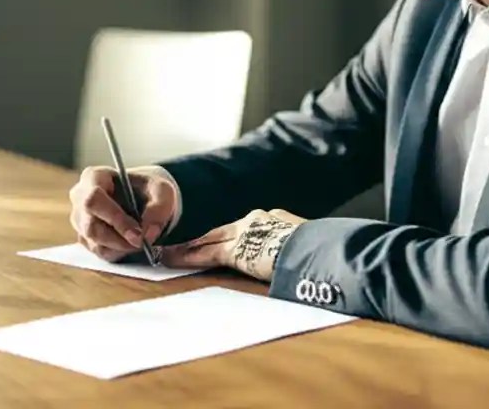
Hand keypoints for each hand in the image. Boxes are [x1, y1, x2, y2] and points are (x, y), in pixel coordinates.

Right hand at [68, 165, 177, 261]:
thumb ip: (159, 208)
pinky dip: (119, 253)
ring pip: (95, 244)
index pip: (94, 199)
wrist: (145, 198)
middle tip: (142, 243)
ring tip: (141, 241)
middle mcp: (80, 198)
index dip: (115, 219)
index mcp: (94, 177)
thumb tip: (148, 233)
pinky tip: (131, 243)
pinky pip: (99, 253)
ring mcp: (80, 220)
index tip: (138, 234)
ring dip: (121, 248)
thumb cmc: (148, 188)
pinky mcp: (85, 238)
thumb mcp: (162, 190)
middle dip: (120, 240)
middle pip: (91, 227)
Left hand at [160, 209, 306, 281]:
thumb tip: (307, 267)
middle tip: (179, 244)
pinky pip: (204, 254)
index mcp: (276, 220)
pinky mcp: (236, 250)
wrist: (317, 248)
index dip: (230, 237)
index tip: (220, 242)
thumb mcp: (312, 249)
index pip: (244, 229)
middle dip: (201, 239)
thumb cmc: (322, 252)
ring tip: (166, 253)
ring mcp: (244, 232)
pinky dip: (185, 257)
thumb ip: (299, 254)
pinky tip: (169, 260)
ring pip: (208, 241)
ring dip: (187, 248)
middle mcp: (256, 220)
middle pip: (221, 232)